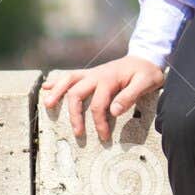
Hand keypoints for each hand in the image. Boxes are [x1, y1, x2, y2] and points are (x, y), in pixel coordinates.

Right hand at [42, 56, 164, 143]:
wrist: (147, 56)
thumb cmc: (147, 72)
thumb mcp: (146, 82)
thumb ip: (130, 96)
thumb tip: (114, 111)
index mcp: (109, 79)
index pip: (98, 105)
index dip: (99, 123)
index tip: (104, 137)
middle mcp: (97, 75)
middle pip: (77, 94)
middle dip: (74, 115)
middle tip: (78, 132)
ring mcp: (92, 73)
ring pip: (69, 81)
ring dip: (57, 92)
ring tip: (48, 105)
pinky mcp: (91, 74)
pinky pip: (71, 76)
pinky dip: (57, 81)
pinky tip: (46, 87)